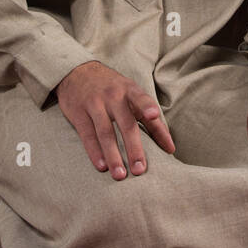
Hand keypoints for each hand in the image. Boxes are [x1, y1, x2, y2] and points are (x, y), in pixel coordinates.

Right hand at [55, 60, 174, 179]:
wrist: (77, 71)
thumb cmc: (113, 88)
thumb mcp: (132, 95)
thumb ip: (152, 121)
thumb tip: (171, 148)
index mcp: (129, 90)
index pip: (141, 98)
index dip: (147, 106)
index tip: (153, 115)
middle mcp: (113, 96)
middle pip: (126, 124)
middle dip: (134, 148)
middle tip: (140, 170)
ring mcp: (94, 103)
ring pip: (105, 133)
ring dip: (113, 156)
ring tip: (120, 175)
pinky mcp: (78, 113)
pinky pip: (87, 135)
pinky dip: (94, 152)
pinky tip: (101, 166)